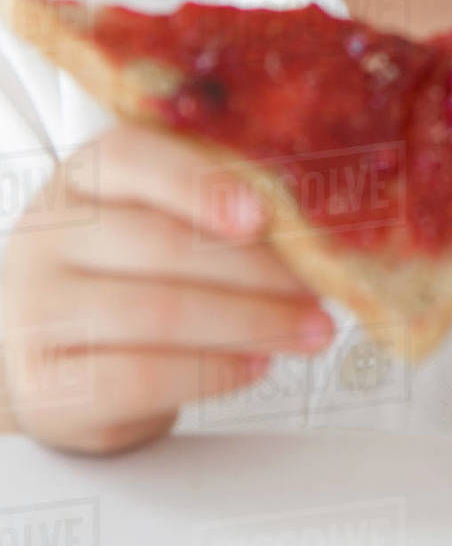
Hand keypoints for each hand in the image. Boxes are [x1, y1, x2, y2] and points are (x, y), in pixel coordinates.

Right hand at [1, 121, 334, 455]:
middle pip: (160, 243)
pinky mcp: (48, 387)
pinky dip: (214, 371)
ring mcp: (38, 311)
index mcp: (84, 174)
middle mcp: (49, 234)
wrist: (54, 352)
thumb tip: (307, 220)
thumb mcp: (152, 217)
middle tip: (318, 286)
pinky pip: (141, 378)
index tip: (263, 213)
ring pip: (159, 313)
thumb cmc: (124, 272)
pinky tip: (257, 363)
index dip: (201, 184)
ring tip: (310, 329)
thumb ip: (214, 202)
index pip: (132, 157)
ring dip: (252, 323)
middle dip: (256, 268)